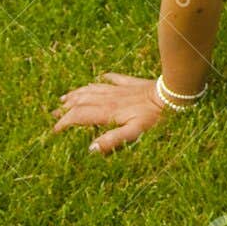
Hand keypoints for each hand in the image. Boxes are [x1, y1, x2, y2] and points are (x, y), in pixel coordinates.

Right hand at [51, 71, 165, 155]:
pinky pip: (113, 78)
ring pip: (93, 89)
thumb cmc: (156, 117)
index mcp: (108, 111)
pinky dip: (103, 79)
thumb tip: (91, 149)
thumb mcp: (135, 133)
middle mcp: (110, 98)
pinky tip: (100, 77)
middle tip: (53, 113)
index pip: (79, 116)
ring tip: (66, 97)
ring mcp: (120, 88)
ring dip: (78, 93)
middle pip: (82, 100)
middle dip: (66, 107)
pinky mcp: (132, 82)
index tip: (54, 130)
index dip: (64, 122)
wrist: (173, 95)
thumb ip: (113, 140)